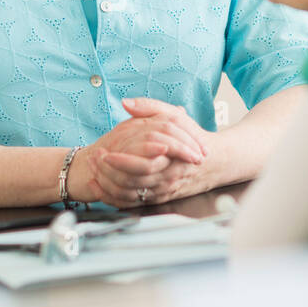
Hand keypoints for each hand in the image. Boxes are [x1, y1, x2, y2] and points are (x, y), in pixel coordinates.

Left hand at [74, 98, 213, 207]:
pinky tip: (100, 187)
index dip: (120, 161)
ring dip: (107, 185)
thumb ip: (150, 107)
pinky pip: (132, 203)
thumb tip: (127, 103)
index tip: (103, 152)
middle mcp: (167, 178)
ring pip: (129, 195)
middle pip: (132, 182)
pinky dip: (113, 197)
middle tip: (93, 159)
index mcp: (171, 157)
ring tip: (92, 171)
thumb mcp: (175, 117)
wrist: (215, 163)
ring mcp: (162, 191)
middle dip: (108, 172)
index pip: (142, 165)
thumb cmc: (194, 138)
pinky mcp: (158, 199)